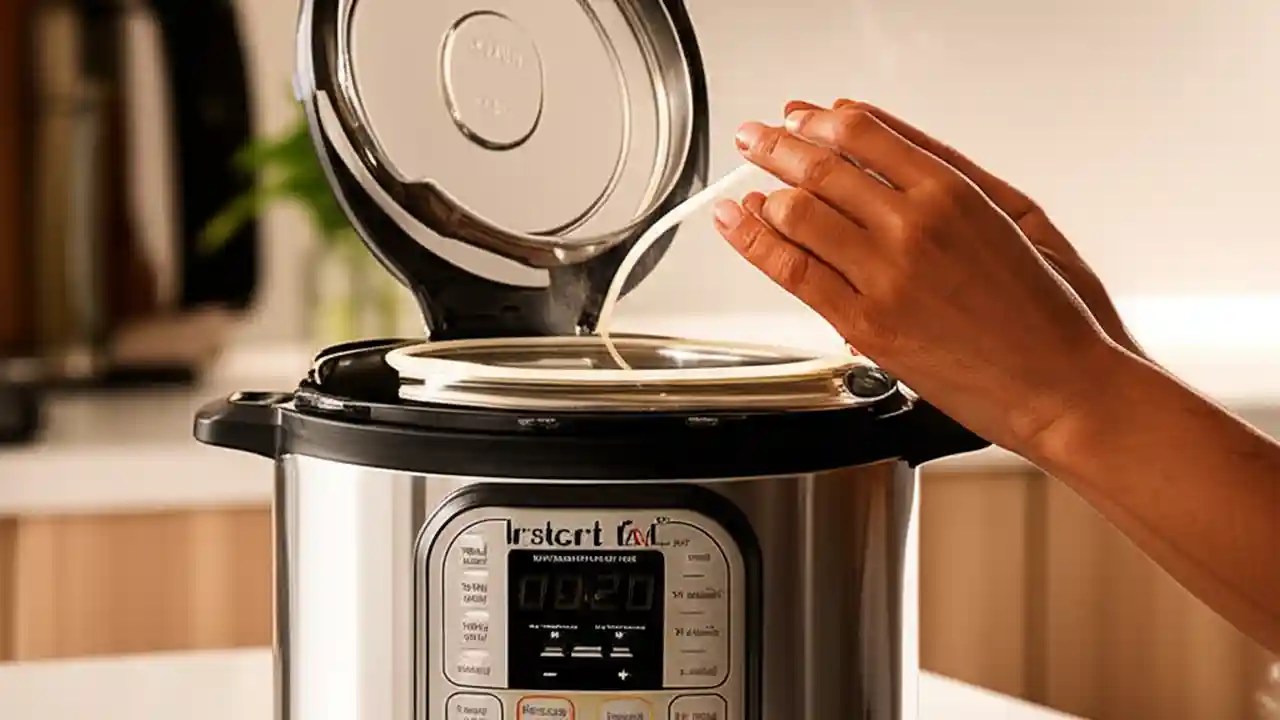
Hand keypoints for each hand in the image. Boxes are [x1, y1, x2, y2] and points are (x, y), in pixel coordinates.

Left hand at [713, 100, 1131, 454]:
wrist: (1064, 387)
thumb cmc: (1050, 310)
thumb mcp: (1020, 216)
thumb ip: (954, 172)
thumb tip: (888, 139)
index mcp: (952, 192)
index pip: (863, 133)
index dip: (817, 121)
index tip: (797, 118)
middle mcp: (913, 226)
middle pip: (821, 167)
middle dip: (775, 146)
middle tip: (754, 140)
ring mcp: (886, 276)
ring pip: (798, 214)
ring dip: (762, 192)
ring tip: (743, 188)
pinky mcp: (867, 325)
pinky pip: (794, 272)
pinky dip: (755, 241)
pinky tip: (739, 224)